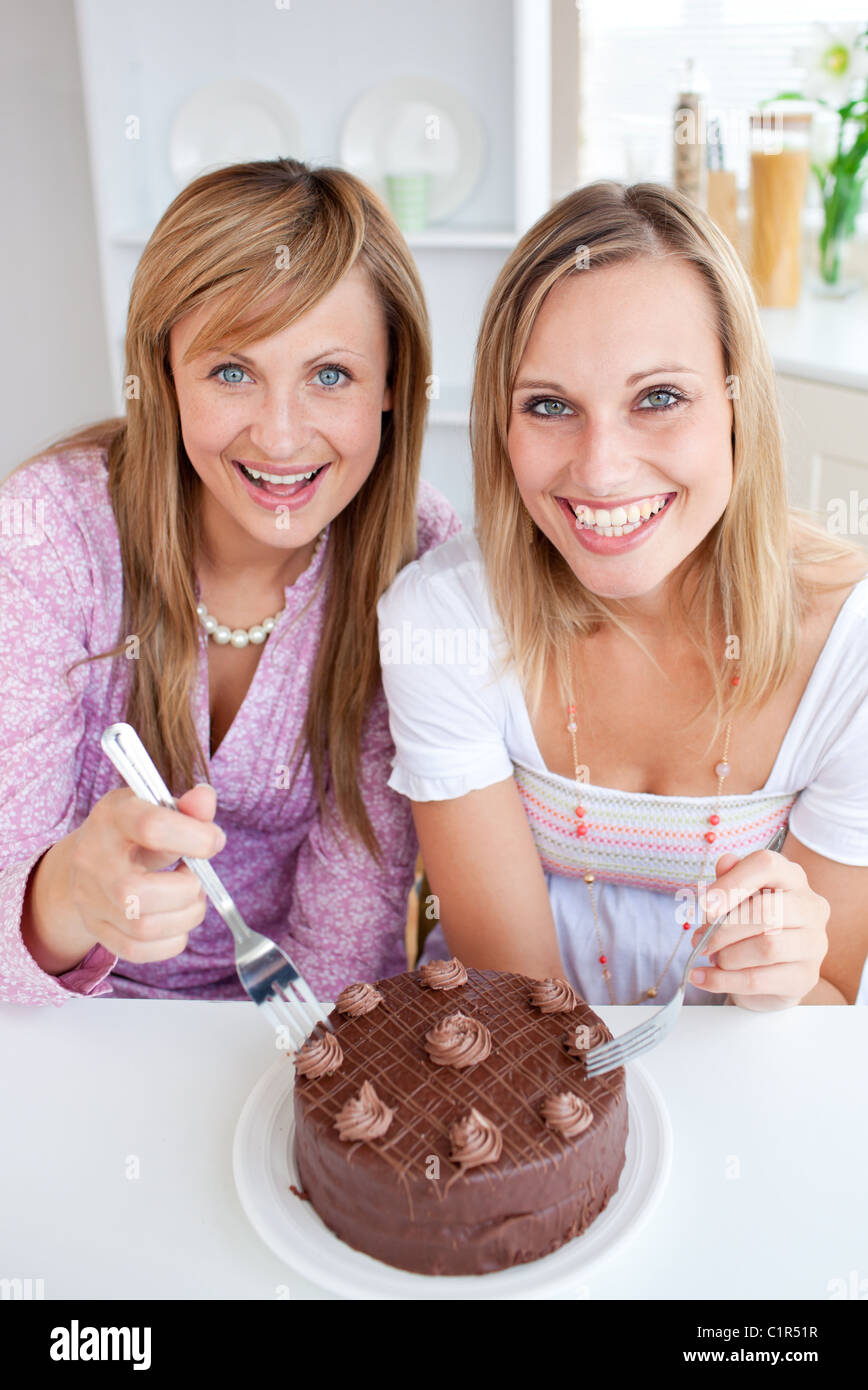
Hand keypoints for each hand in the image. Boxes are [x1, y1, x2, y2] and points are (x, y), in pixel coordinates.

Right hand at [65, 784, 225, 964]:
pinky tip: (178, 921)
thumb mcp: (155, 807)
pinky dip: (172, 941)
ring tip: (192, 899)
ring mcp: (91, 899)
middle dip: (186, 890)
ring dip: (186, 917)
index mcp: (112, 818)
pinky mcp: (97, 929)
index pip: (151, 827)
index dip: (194, 837)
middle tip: (196, 879)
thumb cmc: (132, 831)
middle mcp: (94, 860)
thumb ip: (186, 807)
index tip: (213, 841)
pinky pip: (137, 951)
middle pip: (135, 892)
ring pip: (142, 927)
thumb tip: (206, 799)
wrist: (88, 861)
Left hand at [689, 849, 830, 1009]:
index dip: (731, 883)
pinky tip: (704, 978)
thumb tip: (725, 862)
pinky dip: (724, 980)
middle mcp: (810, 907)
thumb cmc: (750, 926)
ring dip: (726, 956)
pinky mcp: (805, 977)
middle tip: (700, 940)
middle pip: (767, 911)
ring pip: (767, 947)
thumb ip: (728, 879)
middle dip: (723, 929)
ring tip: (710, 957)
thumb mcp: (735, 898)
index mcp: (791, 877)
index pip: (766, 865)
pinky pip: (759, 979)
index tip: (705, 905)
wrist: (770, 974)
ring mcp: (814, 944)